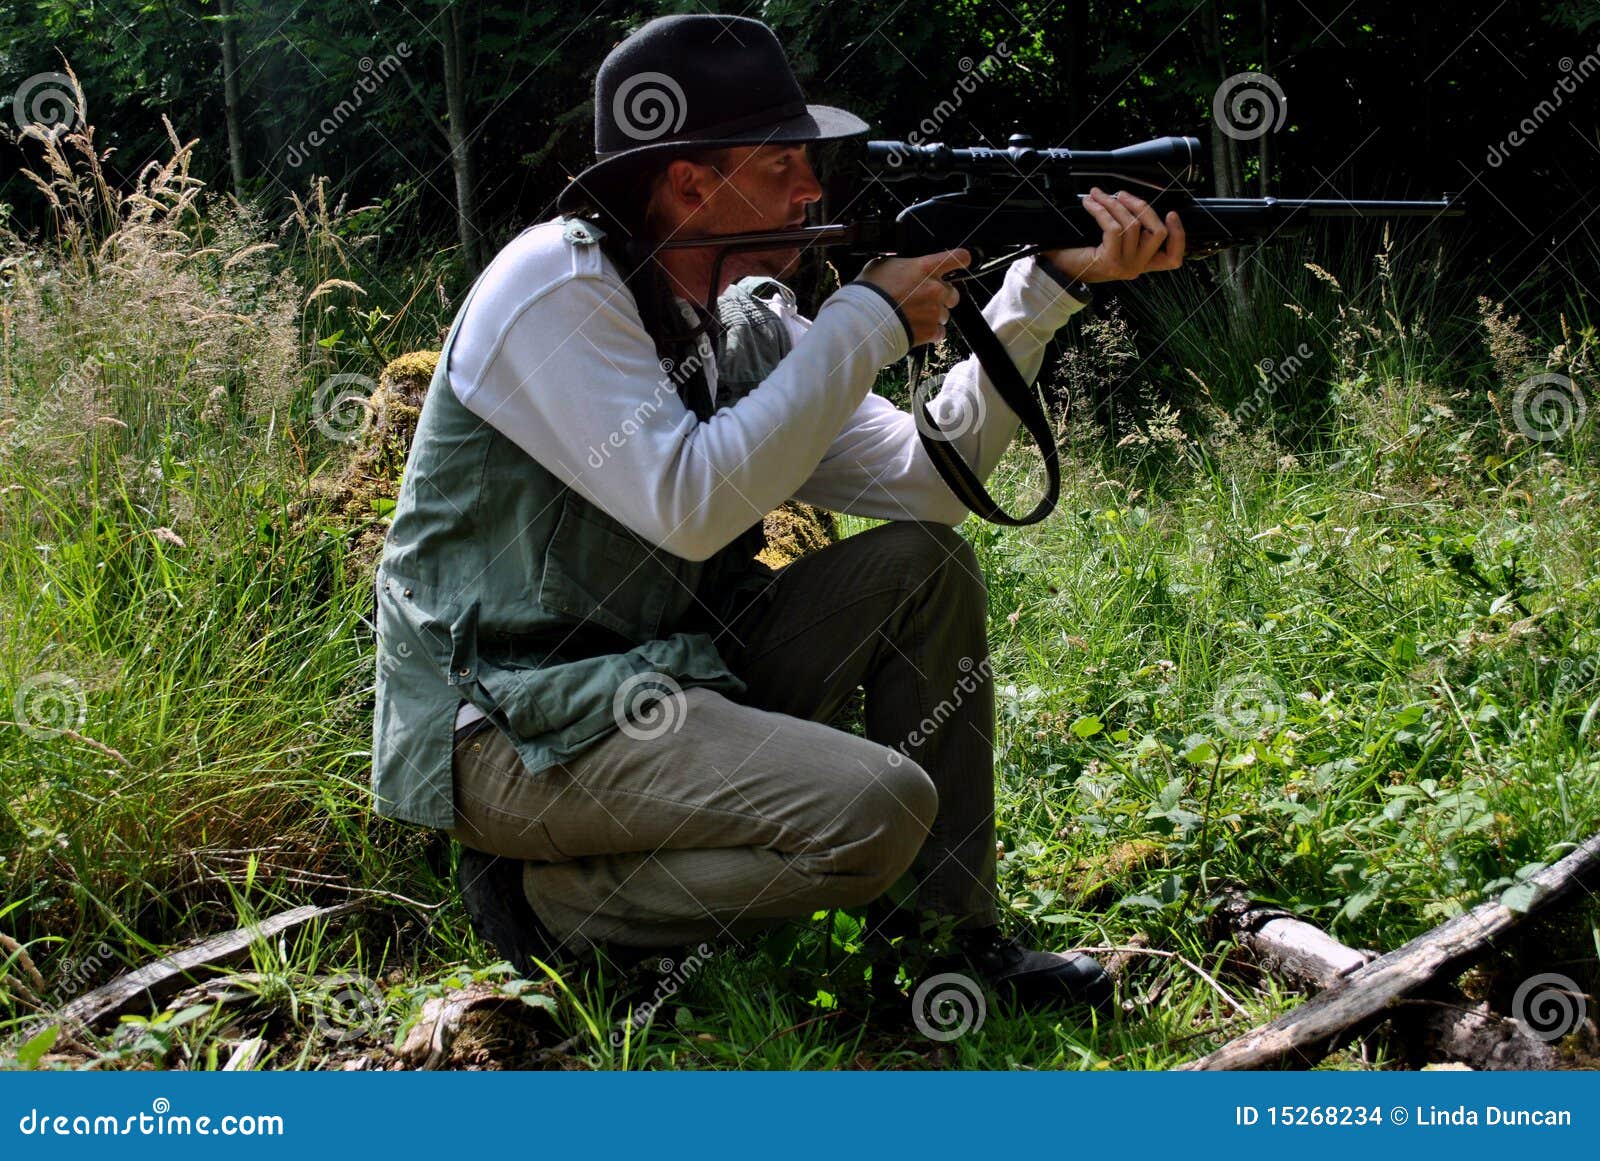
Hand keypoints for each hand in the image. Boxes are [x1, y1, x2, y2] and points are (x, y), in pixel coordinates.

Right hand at [858, 248, 971, 345]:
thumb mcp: (881, 265)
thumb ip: (900, 265)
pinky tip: (915, 329)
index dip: (962, 259)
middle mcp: (935, 289)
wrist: (864, 321)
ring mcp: (935, 311)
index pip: (957, 257)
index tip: (962, 261)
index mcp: (925, 268)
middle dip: (942, 297)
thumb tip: (901, 266)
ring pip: (945, 315)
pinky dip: (930, 333)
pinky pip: (940, 333)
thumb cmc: (869, 293)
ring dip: (933, 316)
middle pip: (953, 293)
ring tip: (913, 317)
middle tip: (924, 300)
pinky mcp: (931, 331)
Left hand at [1043, 188, 1185, 283]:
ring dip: (1114, 204)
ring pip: (1133, 225)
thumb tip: (1131, 201)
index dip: (1178, 235)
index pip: (1172, 257)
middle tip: (1120, 194)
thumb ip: (1128, 229)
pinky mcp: (1110, 262)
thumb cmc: (1080, 254)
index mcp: (1141, 263)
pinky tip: (1090, 203)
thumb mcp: (1110, 242)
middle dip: (1140, 205)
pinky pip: (1114, 228)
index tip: (1172, 213)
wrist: (1056, 272)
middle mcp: (1137, 267)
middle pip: (1157, 232)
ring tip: (1098, 195)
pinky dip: (1102, 210)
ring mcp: (1125, 266)